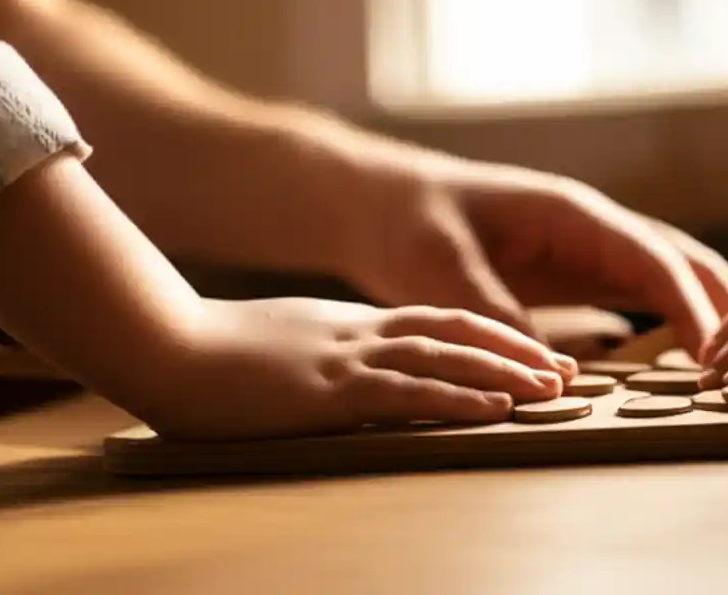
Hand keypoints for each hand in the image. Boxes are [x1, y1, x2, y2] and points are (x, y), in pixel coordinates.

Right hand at [138, 298, 574, 439]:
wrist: (159, 340)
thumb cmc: (204, 350)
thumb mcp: (277, 345)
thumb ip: (315, 353)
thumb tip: (334, 375)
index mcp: (347, 323)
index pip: (436, 321)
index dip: (491, 336)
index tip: (531, 353)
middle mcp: (357, 333)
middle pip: (457, 330)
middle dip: (517, 349)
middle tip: (568, 370)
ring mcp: (345, 358)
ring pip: (445, 356)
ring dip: (506, 371)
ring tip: (554, 387)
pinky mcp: (328, 390)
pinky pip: (407, 391)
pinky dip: (458, 398)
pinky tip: (496, 406)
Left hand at [343, 157, 727, 355]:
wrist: (378, 205)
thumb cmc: (407, 223)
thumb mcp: (442, 268)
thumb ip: (496, 312)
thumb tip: (554, 375)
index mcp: (570, 212)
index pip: (651, 257)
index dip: (689, 305)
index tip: (714, 354)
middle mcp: (589, 226)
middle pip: (679, 260)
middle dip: (722, 305)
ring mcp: (584, 247)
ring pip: (665, 276)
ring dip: (704, 312)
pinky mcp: (570, 272)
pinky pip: (635, 294)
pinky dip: (668, 321)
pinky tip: (682, 359)